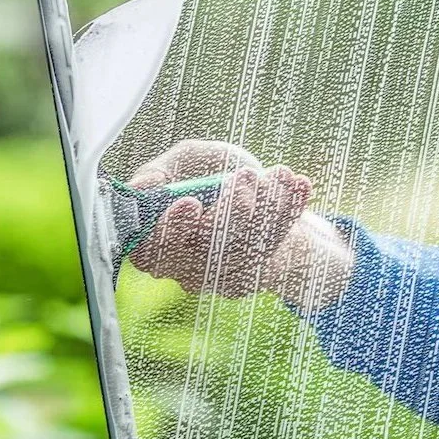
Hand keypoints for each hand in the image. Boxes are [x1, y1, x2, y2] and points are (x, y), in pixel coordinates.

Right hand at [126, 140, 353, 307]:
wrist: (254, 188)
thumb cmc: (210, 172)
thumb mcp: (185, 161)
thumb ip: (160, 171)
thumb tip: (139, 188)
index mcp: (154, 240)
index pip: (151, 249)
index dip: (172, 229)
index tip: (192, 202)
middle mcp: (180, 266)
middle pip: (205, 253)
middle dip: (233, 212)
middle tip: (247, 176)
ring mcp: (216, 276)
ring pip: (243, 251)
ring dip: (266, 207)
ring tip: (279, 174)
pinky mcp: (249, 277)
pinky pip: (270, 249)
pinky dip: (288, 213)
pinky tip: (299, 185)